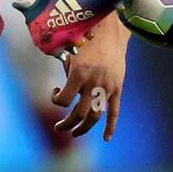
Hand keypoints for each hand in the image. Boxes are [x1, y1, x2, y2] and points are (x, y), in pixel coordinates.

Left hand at [50, 16, 128, 140]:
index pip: (62, 100)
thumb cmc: (87, 41)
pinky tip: (106, 138)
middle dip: (66, 124)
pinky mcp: (117, 89)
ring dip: (83, 128)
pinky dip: (111, 127)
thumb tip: (64, 89)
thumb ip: (68, 74)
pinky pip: (115, 112)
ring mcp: (107, 88)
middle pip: (78, 114)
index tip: (55, 93)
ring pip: (95, 117)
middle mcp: (93, 83)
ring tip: (74, 133)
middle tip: (59, 127)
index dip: (55, 100)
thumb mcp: (72, 54)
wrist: (111, 33)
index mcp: (79, 74)